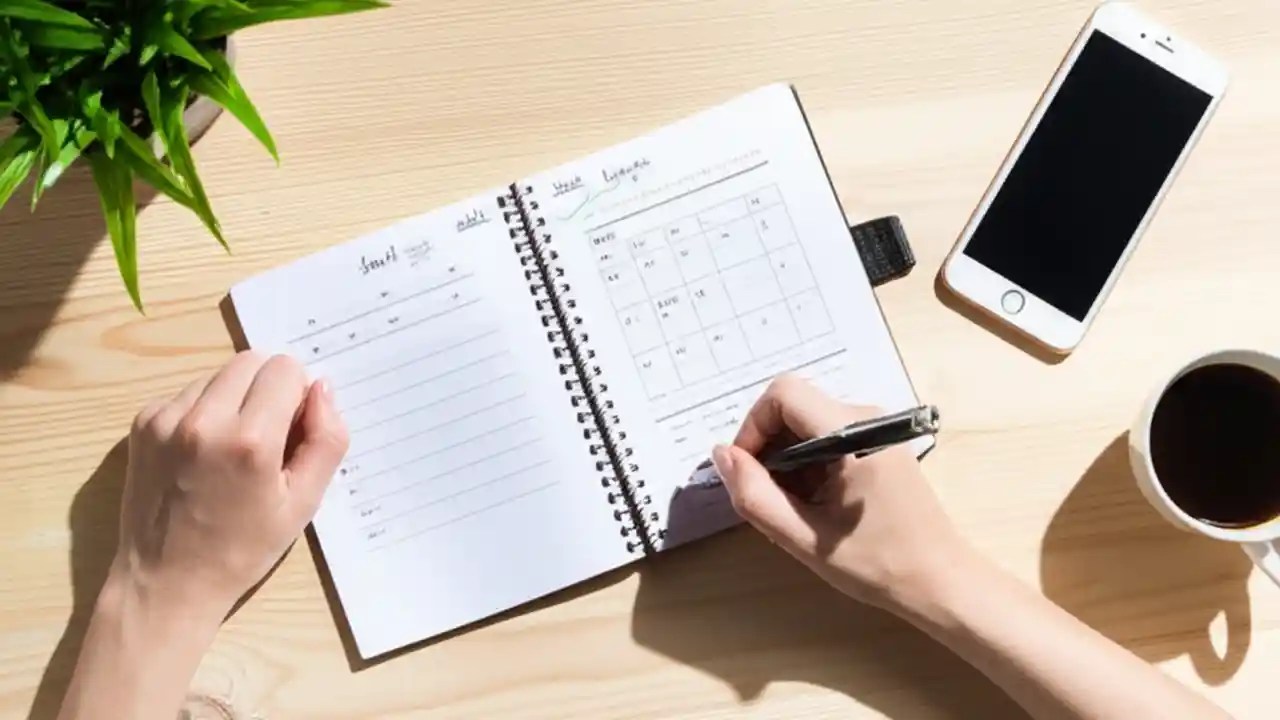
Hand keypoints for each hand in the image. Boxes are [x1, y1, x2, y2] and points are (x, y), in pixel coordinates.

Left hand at [115, 351, 348, 616]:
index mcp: (250, 441)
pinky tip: (202, 454)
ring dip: (235, 397)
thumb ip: (327, 440)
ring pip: (218, 374)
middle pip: (252, 361)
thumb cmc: (244, 549)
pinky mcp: (143, 423)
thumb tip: (322, 389)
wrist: (166, 582)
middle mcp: (204, 420)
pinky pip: (188, 393)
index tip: (292, 433)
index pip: (287, 369)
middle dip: (268, 388)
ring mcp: (166, 418)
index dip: (299, 397)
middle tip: (267, 436)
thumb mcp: (305, 503)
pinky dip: (203, 411)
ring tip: (231, 448)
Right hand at [712, 375, 967, 613]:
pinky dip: (808, 464)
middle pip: (794, 407)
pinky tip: (816, 505)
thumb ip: (755, 496)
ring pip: (807, 423)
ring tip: (795, 509)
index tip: (746, 470)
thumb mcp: (804, 539)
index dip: (753, 426)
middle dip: (768, 448)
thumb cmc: (878, 565)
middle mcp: (866, 418)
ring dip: (788, 460)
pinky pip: (827, 437)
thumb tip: (721, 455)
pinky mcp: (879, 443)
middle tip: (768, 498)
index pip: (783, 393)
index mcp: (852, 434)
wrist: (940, 581)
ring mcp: (876, 429)